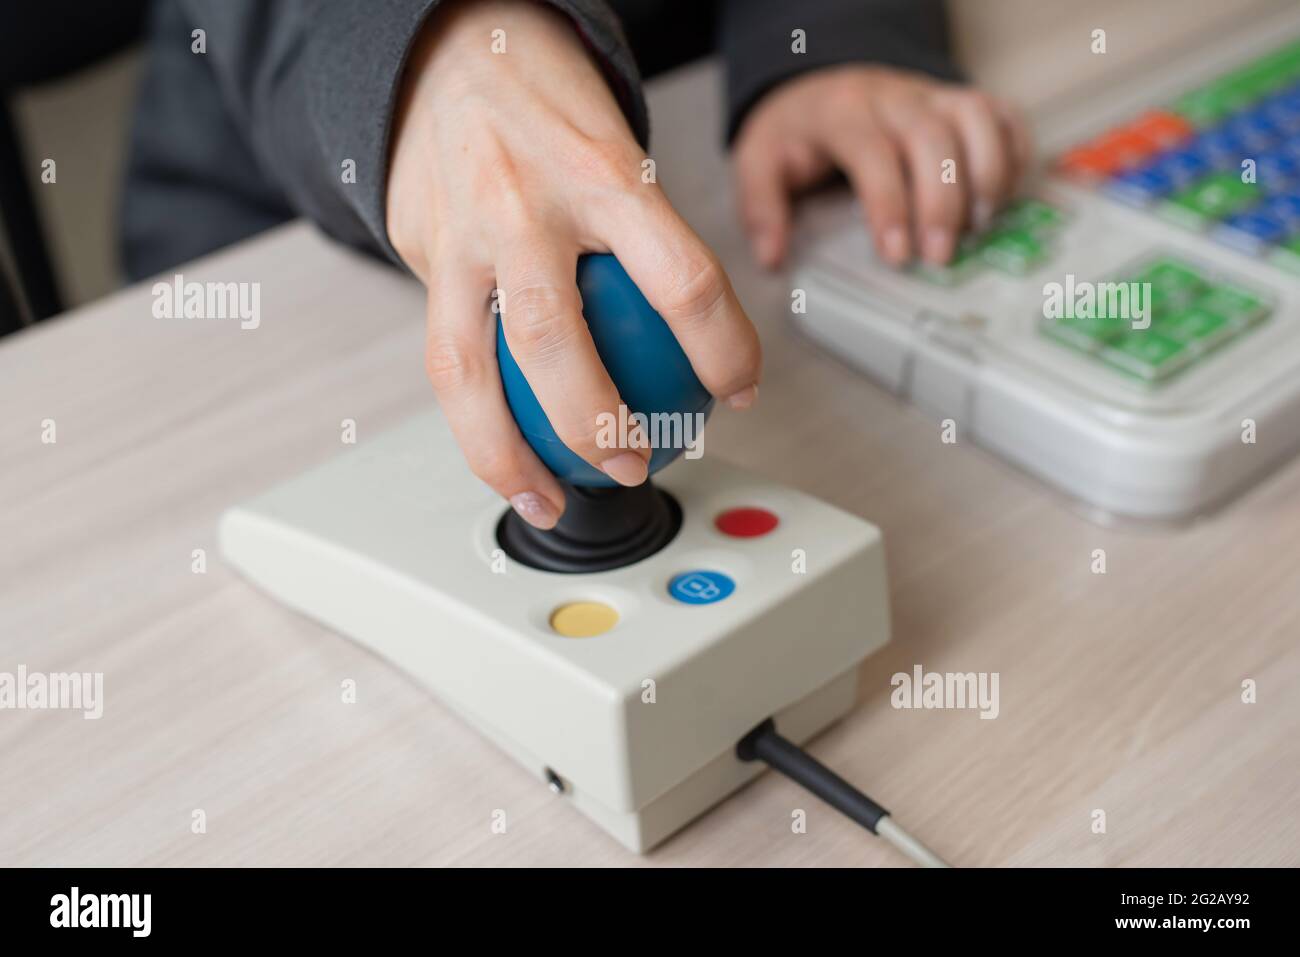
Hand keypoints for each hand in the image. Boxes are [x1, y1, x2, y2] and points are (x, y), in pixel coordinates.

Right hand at [387, 0, 760, 528]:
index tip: (740, 391)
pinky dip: (470, 416)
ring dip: (506, 452)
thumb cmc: (548, 108)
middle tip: (635, 464)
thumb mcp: (619, 152)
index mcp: (601, 174)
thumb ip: (647, 238)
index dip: (723, 350)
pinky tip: (499, 455)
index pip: (681, 279)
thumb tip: (697, 334)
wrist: (446, 48)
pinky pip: (441, 350)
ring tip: (545, 498)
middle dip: (597, 426)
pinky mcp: (416, 250)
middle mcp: (523, 205)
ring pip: (468, 366)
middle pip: (556, 341)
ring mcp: (459, 232)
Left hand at [732, 64, 1030, 268]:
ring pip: (976, 117)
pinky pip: (1003, 114)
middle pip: (932, 137)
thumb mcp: (759, 162)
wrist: (819, 83)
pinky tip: (1003, 197)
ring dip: (988, 174)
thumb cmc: (797, 132)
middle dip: (942, 201)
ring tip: (981, 225)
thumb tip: (772, 256)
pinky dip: (1014, 153)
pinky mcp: (959, 101)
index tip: (898, 254)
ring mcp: (932, 94)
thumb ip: (761, 207)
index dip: (889, 205)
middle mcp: (893, 96)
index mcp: (842, 111)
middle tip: (940, 256)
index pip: (871, 152)